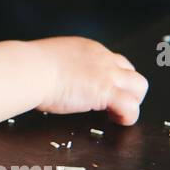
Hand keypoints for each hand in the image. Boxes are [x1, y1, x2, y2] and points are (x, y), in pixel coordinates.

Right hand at [30, 36, 148, 124]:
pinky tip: (115, 120)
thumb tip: (54, 77)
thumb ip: (60, 66)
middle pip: (131, 71)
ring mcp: (107, 74)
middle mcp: (102, 58)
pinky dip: (128, 116)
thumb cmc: (30, 66)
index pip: (113, 60)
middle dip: (127, 88)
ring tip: (116, 113)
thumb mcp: (49, 59)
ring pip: (140, 86)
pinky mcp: (107, 92)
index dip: (111, 77)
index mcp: (88, 49)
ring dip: (132, 100)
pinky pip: (131, 107)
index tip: (101, 89)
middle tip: (112, 103)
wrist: (30, 70)